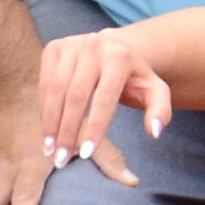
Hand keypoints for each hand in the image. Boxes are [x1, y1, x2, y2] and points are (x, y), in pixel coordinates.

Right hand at [37, 30, 172, 173]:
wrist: (114, 48)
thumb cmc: (134, 77)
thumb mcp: (155, 91)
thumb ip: (160, 112)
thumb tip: (154, 132)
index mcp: (120, 57)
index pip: (104, 99)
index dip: (95, 128)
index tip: (86, 155)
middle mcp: (94, 47)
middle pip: (76, 96)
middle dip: (68, 131)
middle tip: (62, 159)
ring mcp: (71, 45)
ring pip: (55, 90)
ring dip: (51, 123)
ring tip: (50, 149)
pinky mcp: (54, 47)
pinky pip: (45, 83)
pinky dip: (44, 108)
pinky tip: (47, 129)